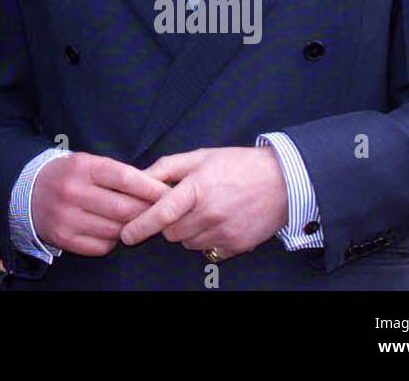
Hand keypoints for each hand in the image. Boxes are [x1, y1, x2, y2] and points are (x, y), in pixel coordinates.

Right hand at [32, 152, 169, 256]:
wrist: (28, 191)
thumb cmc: (69, 175)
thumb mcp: (88, 163)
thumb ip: (117, 174)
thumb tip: (155, 188)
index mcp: (82, 167)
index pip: (124, 178)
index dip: (150, 187)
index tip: (169, 193)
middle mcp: (73, 192)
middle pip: (123, 208)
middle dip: (147, 211)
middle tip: (163, 213)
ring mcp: (66, 217)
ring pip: (115, 230)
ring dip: (131, 228)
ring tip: (137, 222)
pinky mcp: (63, 238)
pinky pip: (101, 246)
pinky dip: (112, 241)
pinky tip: (113, 231)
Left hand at [118, 147, 287, 259]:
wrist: (282, 181)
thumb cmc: (237, 164)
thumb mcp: (200, 156)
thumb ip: (167, 168)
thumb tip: (140, 178)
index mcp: (197, 188)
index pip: (162, 212)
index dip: (141, 225)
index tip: (126, 234)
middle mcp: (210, 214)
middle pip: (171, 232)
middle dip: (168, 222)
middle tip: (181, 206)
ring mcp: (224, 233)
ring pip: (187, 243)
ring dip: (187, 231)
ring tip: (203, 210)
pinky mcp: (236, 246)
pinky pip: (207, 251)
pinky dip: (205, 240)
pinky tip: (217, 222)